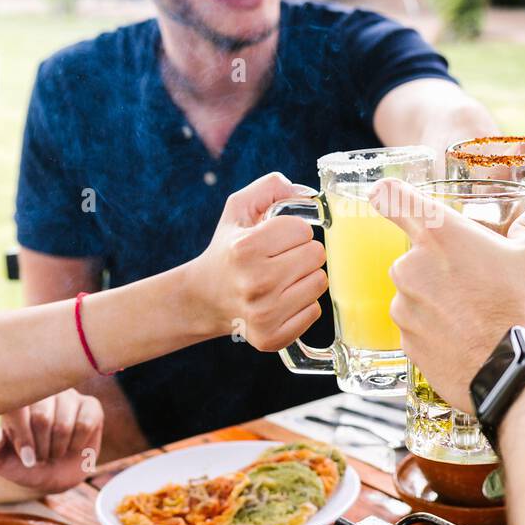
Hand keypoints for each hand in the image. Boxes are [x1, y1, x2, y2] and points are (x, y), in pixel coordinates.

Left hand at [0, 389, 102, 494]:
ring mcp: (68, 395)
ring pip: (63, 424)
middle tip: (39, 456)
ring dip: (57, 448)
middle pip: (41, 417)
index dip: (21, 435)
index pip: (17, 406)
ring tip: (53, 451)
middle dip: (40, 447)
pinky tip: (72, 444)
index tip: (25, 455)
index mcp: (16, 396)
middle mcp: (43, 390)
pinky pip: (85, 424)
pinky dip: (76, 443)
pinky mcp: (91, 406)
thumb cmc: (21, 461)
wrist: (52, 473)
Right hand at [189, 172, 326, 351]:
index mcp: (245, 248)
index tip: (276, 239)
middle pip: (316, 255)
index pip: (303, 230)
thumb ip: (271, 187)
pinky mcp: (271, 337)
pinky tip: (280, 300)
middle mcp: (255, 282)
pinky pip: (314, 312)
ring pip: (319, 283)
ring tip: (281, 279)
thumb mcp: (239, 209)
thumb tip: (309, 194)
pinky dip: (302, 304)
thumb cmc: (228, 249)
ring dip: (305, 278)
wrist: (205, 298)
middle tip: (280, 259)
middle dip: (302, 252)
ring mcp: (264, 314)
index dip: (293, 230)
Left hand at [371, 178, 524, 409]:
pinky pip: (420, 328)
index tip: (389, 197)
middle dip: (441, 263)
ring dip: (440, 299)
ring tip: (480, 316)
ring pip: (418, 293)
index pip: (393, 198)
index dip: (391, 196)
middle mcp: (411, 269)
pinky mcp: (408, 346)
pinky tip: (470, 339)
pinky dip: (439, 331)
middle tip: (479, 280)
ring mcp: (406, 310)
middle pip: (416, 255)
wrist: (523, 376)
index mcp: (439, 235)